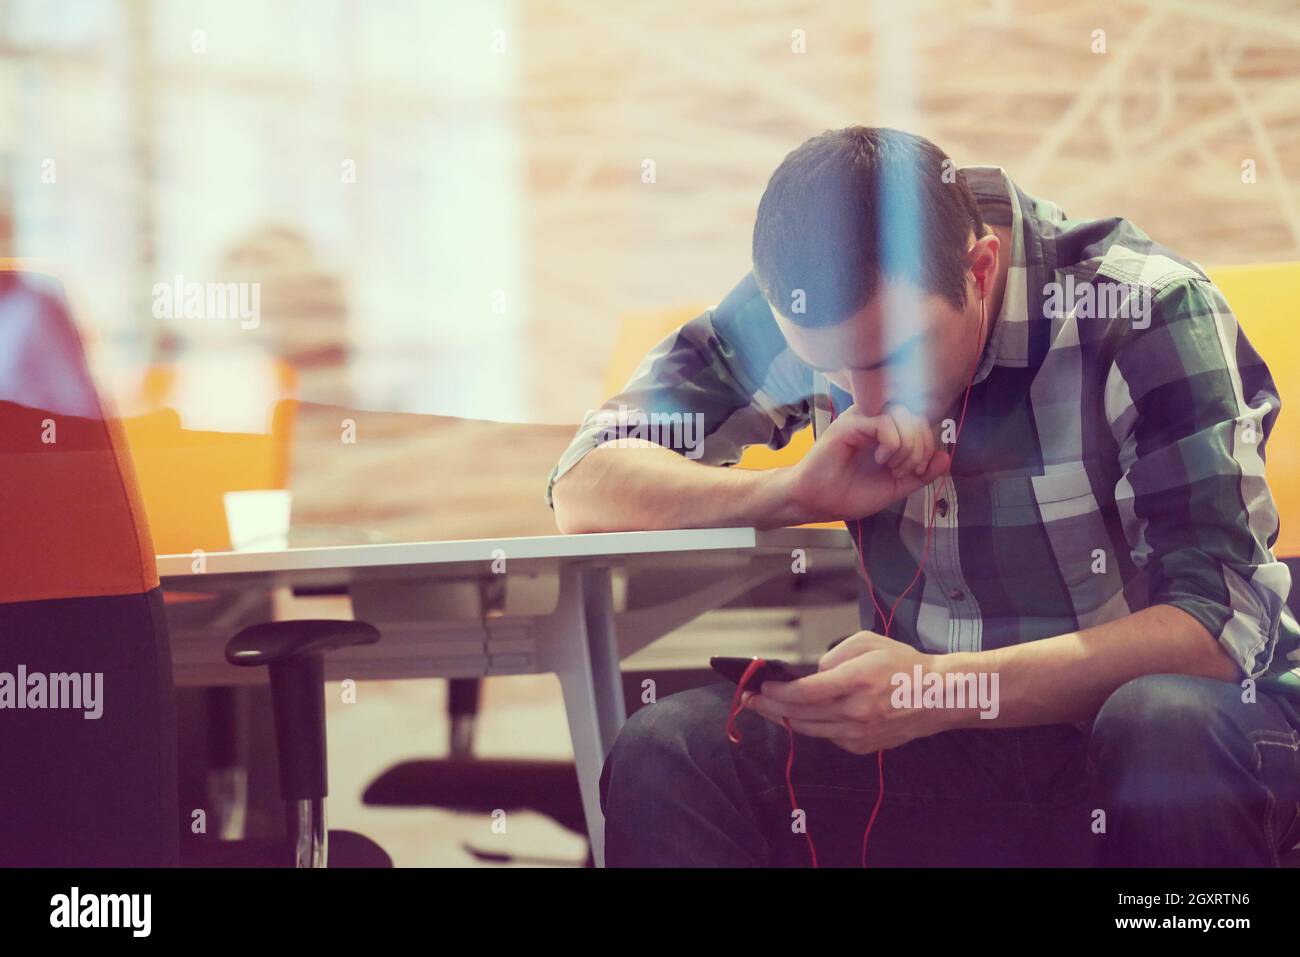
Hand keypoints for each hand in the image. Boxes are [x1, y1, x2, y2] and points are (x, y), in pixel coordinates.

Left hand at [741, 631, 952, 753]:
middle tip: (748, 699)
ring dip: (783, 719)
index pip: (806, 692)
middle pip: (801, 713)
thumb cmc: (902, 664)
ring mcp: (859, 733)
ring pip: (810, 729)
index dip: (778, 691)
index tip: (761, 686)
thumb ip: (833, 656)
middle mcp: (857, 711)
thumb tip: (812, 674)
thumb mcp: (867, 643)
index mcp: (857, 682)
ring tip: (764, 709)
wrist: (936, 695)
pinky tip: (799, 716)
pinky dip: (812, 726)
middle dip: (770, 706)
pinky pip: (828, 736)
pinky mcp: (863, 746)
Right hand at [783, 403, 948, 523]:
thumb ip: (921, 474)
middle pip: (916, 416)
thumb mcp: (896, 486)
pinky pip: (884, 423)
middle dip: (920, 447)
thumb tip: (946, 458)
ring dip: (908, 446)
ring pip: (903, 415)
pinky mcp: (849, 424)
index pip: (921, 421)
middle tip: (905, 471)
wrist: (818, 503)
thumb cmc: (850, 493)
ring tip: (893, 467)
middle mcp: (874, 419)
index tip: (915, 471)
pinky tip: (881, 459)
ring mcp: (861, 419)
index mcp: (886, 431)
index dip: (927, 445)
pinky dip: (892, 444)